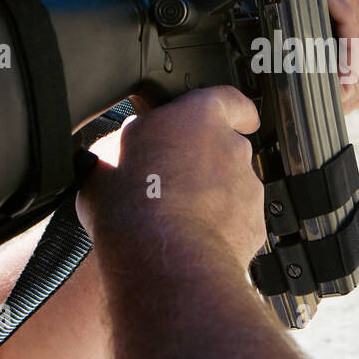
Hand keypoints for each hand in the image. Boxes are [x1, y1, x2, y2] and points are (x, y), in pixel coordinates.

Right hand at [76, 86, 266, 279]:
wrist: (163, 259)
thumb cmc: (131, 204)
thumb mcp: (106, 156)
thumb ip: (129, 141)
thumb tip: (127, 145)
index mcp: (199, 117)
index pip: (228, 99)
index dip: (232, 109)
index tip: (235, 115)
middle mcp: (231, 147)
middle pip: (226, 148)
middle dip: (204, 163)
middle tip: (171, 182)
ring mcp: (247, 188)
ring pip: (232, 187)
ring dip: (211, 198)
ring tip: (175, 219)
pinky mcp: (253, 225)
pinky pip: (237, 222)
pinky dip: (219, 229)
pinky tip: (190, 241)